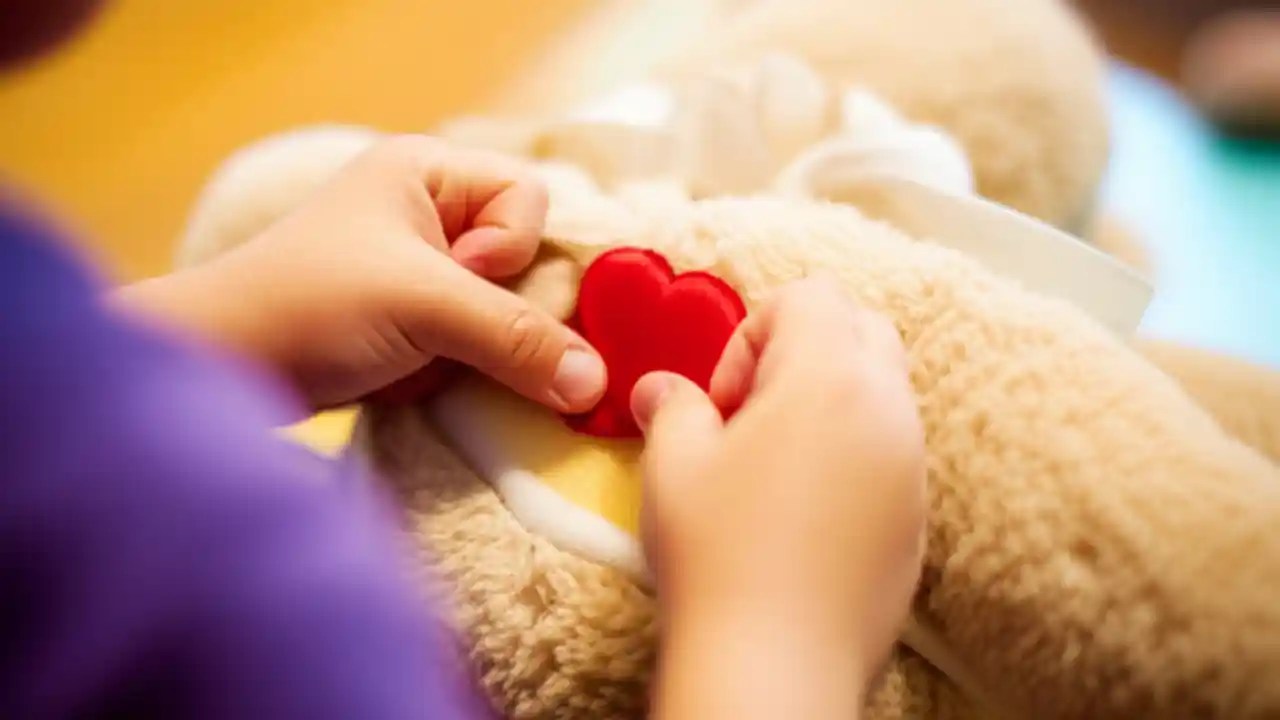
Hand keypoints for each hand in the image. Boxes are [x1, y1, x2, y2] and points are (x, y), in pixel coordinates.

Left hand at [118, 135, 605, 410]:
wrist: (222, 367)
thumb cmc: (312, 304)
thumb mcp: (424, 308)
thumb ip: (516, 339)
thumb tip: (599, 383)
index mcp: (428, 172)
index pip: (529, 196)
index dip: (515, 245)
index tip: (467, 277)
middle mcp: (430, 214)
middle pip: (527, 261)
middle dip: (505, 309)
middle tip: (455, 332)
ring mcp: (422, 274)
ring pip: (507, 312)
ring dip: (485, 348)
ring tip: (432, 361)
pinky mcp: (414, 326)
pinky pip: (478, 345)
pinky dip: (464, 370)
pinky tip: (425, 381)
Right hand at [632, 277, 926, 718]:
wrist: (775, 669)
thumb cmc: (717, 555)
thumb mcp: (673, 465)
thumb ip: (672, 406)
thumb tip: (660, 390)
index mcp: (830, 378)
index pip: (811, 295)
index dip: (752, 332)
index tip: (722, 401)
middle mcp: (889, 411)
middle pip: (863, 328)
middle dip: (803, 351)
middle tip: (748, 417)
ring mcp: (913, 466)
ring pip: (885, 389)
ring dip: (830, 401)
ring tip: (772, 466)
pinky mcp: (919, 518)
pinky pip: (894, 451)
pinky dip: (854, 451)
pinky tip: (802, 511)